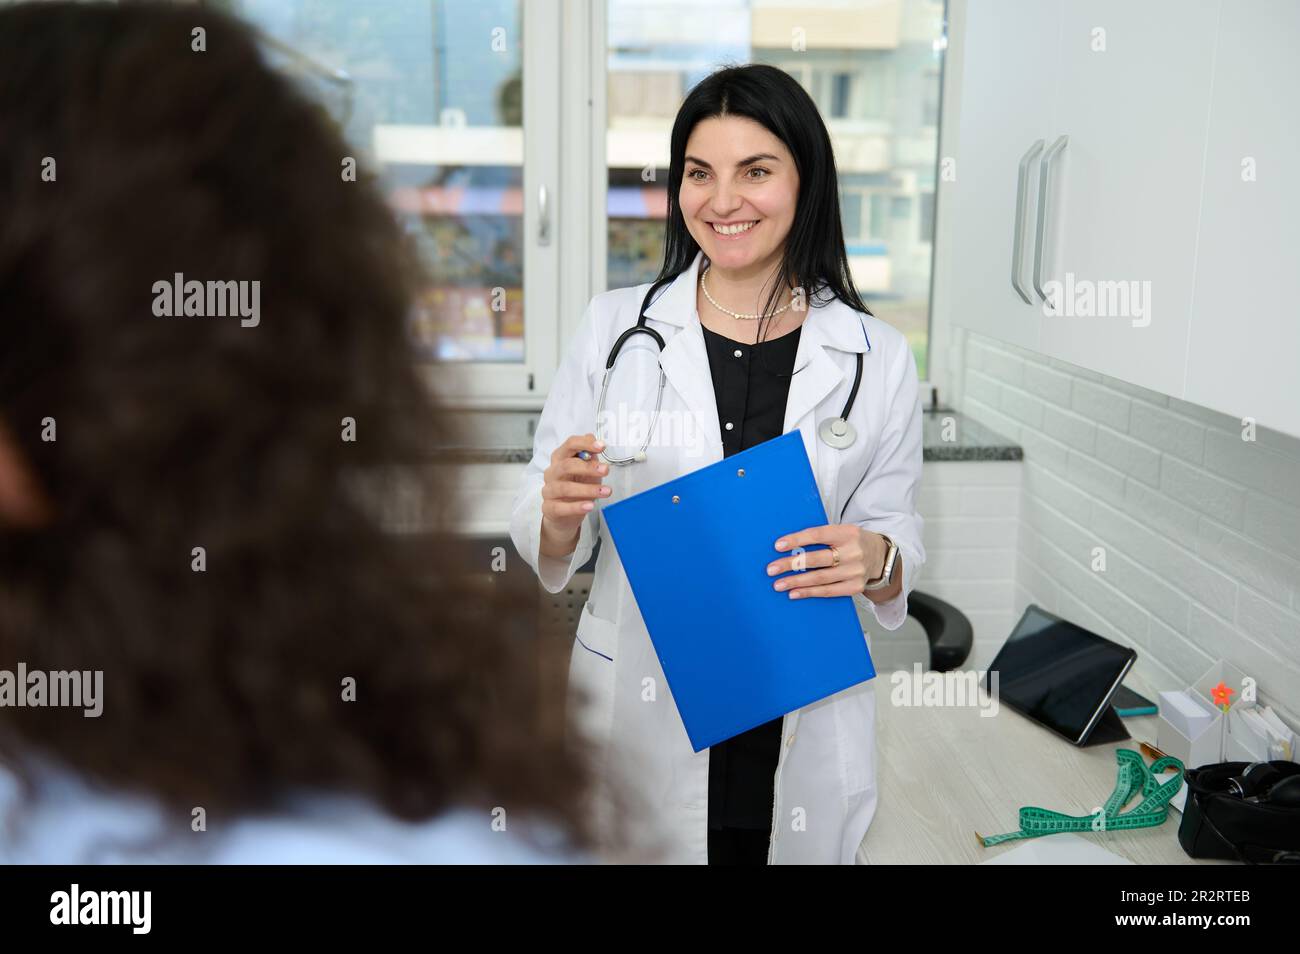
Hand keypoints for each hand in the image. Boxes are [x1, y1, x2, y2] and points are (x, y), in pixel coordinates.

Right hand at [540, 433, 610, 537]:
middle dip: (588, 467)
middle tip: (605, 470)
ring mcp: (549, 490)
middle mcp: (552, 472)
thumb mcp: (588, 470)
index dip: (585, 444)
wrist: (566, 513)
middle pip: (567, 465)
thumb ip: (590, 456)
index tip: (601, 446)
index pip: (570, 445)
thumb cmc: (577, 487)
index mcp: (560, 458)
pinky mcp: (549, 508)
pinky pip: (560, 507)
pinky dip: (577, 507)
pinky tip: (589, 506)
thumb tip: (593, 440)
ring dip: (588, 489)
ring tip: (604, 491)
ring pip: (565, 488)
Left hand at [765, 524, 890, 599]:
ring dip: (796, 581)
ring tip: (778, 584)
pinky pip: (829, 591)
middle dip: (791, 564)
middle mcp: (853, 552)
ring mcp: (855, 571)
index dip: (797, 540)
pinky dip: (809, 593)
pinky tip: (794, 593)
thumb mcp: (841, 532)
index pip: (818, 535)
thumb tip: (788, 546)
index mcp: (847, 533)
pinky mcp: (855, 586)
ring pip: (820, 578)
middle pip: (817, 559)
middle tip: (772, 569)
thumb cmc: (852, 542)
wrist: (880, 556)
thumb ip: (820, 537)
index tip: (778, 546)